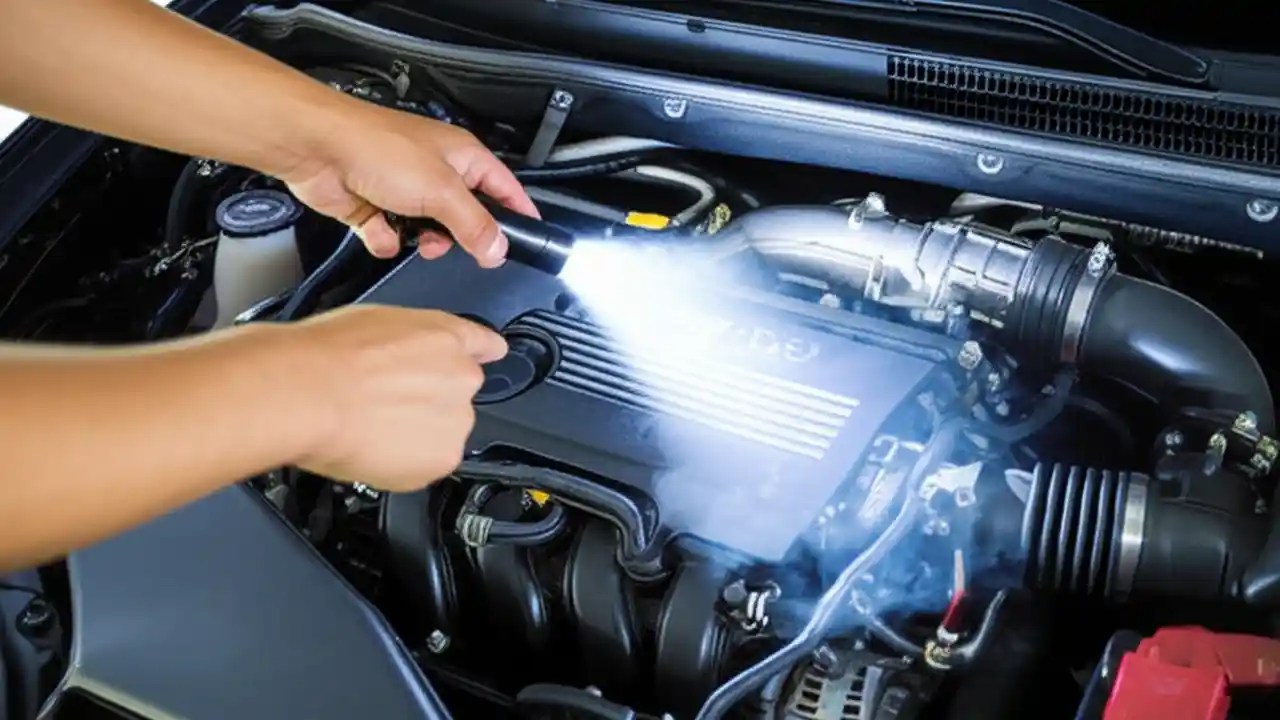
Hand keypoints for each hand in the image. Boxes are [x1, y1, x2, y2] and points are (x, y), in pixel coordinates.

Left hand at [282, 99, 538, 266]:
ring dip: (421, 240)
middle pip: (465, 218)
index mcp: (462, 157)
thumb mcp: (442, 191)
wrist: (317, 148)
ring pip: (429, 233)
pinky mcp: (375, 207)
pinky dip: (385, 239)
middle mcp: (435, 172)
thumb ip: (475, 225)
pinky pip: (392, 238)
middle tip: (455, 242)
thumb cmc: (375, 146)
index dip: (519, 214)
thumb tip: (498, 250)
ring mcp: (403, 190)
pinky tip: (378, 228)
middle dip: (459, 236)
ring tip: (413, 233)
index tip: (528, 239)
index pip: (504, 188)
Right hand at [285, 304, 506, 490]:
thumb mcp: (373, 321)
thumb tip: (413, 351)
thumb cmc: (326, 356)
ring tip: (371, 427)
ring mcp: (455, 423)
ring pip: (442, 432)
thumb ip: (410, 338)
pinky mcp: (441, 461)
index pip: (483, 344)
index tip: (485, 356)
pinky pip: (425, 464)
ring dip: (418, 434)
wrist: (307, 395)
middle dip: (428, 402)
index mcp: (448, 337)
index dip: (479, 352)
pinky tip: (372, 446)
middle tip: (383, 403)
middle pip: (456, 396)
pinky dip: (404, 463)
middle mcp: (463, 379)